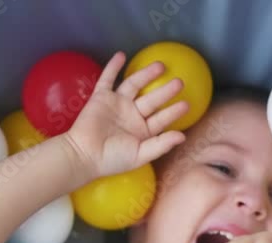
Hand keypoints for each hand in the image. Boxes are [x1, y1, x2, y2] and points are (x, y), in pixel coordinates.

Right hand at [64, 52, 189, 178]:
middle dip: (165, 91)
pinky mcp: (101, 97)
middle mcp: (132, 115)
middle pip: (152, 99)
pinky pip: (107, 79)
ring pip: (134, 85)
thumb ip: (161, 145)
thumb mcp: (140, 155)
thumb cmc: (112, 159)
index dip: (173, 112)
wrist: (84, 155)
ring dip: (146, 74)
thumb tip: (183, 137)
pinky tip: (121, 55)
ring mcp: (117, 104)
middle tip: (179, 82)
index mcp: (142, 130)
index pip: (161, 119)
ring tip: (160, 65)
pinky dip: (113, 67)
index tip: (187, 104)